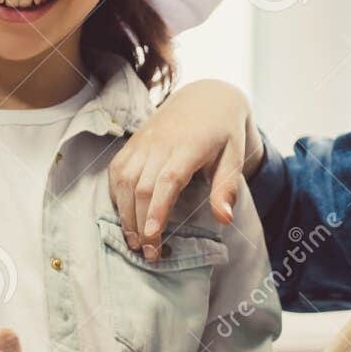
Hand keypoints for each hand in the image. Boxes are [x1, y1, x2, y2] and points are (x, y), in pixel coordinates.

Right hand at [108, 79, 259, 259]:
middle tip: (149, 253)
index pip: (167, 180)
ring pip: (123, 180)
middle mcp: (160, 143)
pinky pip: (116, 170)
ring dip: (125, 214)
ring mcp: (143, 142)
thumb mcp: (235, 156)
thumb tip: (224, 219)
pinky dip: (115, 195)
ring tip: (134, 241)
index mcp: (188, 146)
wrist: (206, 97)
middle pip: (140, 186)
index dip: (157, 209)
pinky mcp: (132, 143)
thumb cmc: (224, 132)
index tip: (152, 237)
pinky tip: (124, 216)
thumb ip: (227, 187)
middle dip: (140, 223)